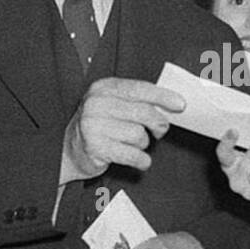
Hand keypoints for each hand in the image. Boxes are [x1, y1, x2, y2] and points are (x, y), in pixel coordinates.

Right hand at [65, 78, 184, 177]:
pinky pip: (132, 155)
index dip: (162, 97)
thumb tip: (172, 104)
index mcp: (103, 88)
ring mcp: (93, 125)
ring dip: (143, 144)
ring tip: (134, 145)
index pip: (139, 89)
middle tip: (160, 131)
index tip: (181, 105)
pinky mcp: (95, 147)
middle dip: (158, 124)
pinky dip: (141, 160)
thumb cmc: (101, 127)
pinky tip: (139, 160)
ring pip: (139, 135)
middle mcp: (96, 103)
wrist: (69, 151)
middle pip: (143, 112)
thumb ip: (138, 101)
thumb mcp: (115, 105)